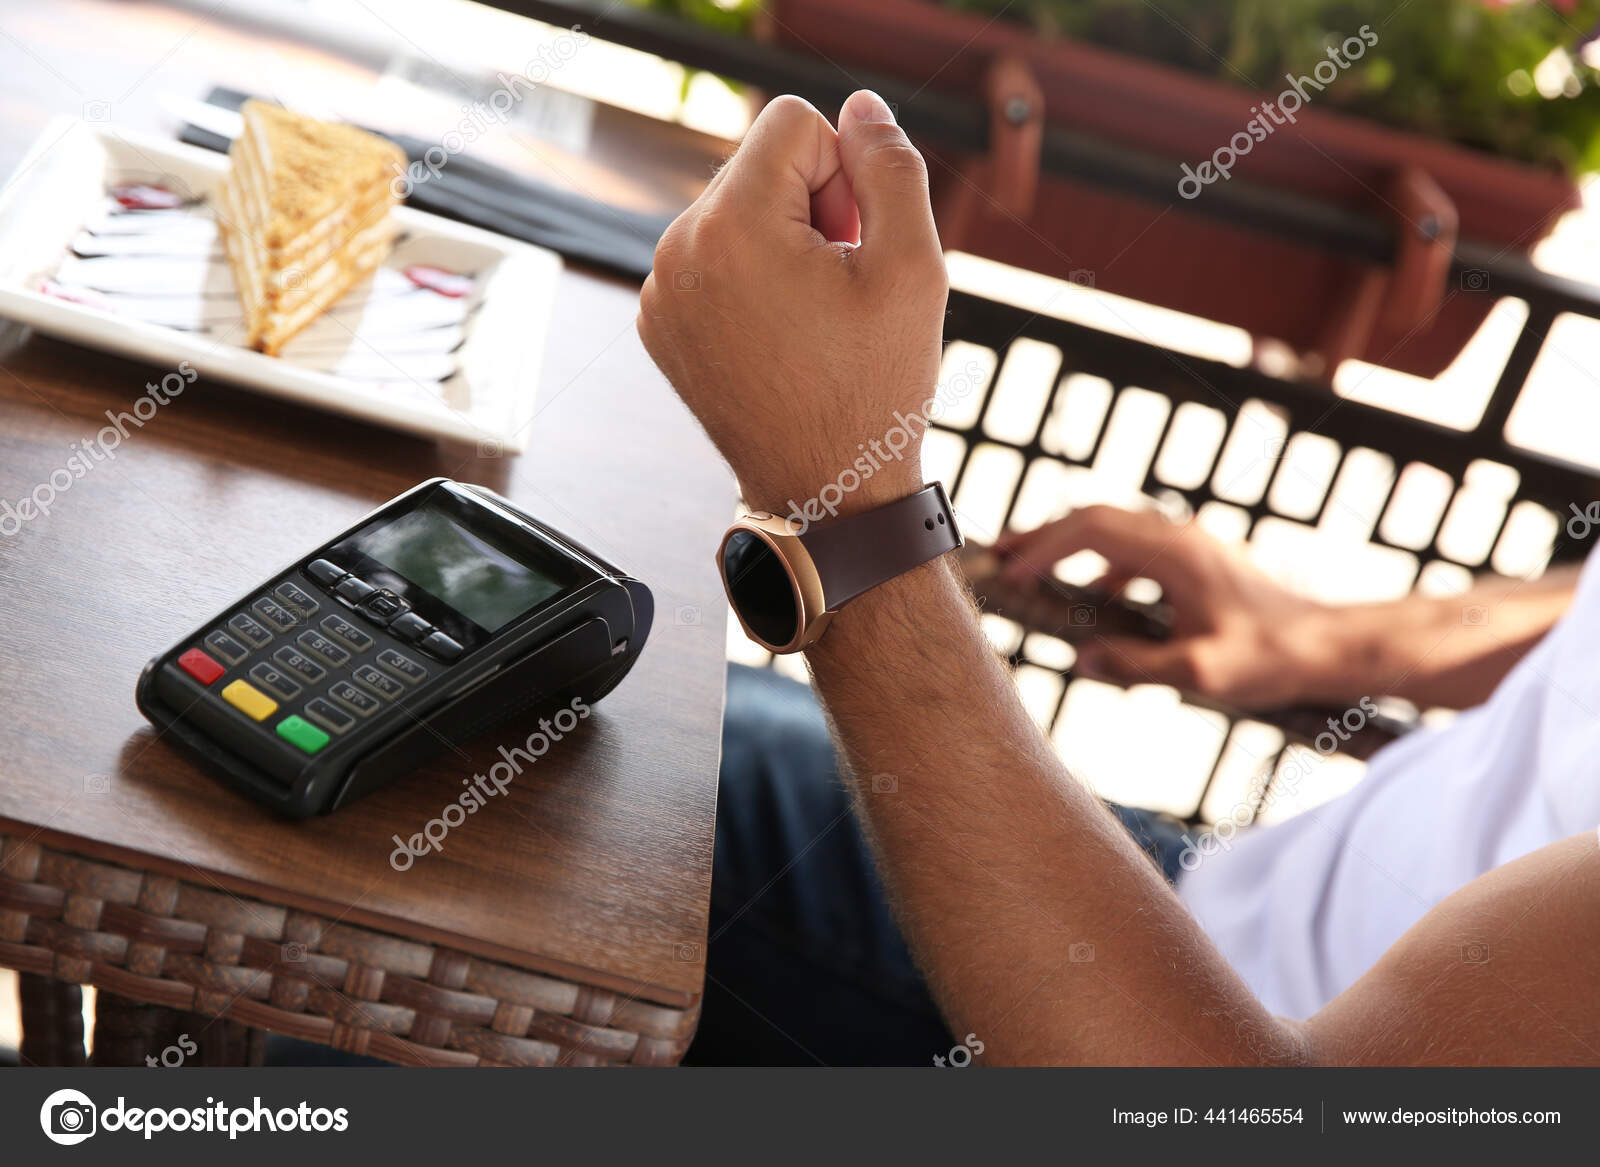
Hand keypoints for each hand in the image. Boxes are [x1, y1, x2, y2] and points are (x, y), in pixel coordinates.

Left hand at [636, 91, 947, 518]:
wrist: (825, 491)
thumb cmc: (873, 389)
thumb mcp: (913, 267)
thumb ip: (891, 166)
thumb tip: (859, 109)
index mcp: (729, 226)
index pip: (793, 121)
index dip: (845, 173)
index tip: (853, 246)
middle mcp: (676, 250)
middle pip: (761, 165)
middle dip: (812, 208)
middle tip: (840, 290)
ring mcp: (661, 292)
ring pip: (738, 211)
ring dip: (783, 245)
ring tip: (814, 319)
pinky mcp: (660, 323)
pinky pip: (715, 260)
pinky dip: (752, 281)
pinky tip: (783, 337)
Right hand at [993, 506, 1329, 708]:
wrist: (1331, 645)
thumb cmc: (1274, 658)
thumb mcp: (1201, 673)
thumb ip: (1137, 667)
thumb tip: (1082, 660)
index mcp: (1175, 554)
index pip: (1091, 531)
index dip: (1044, 547)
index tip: (1011, 569)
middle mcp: (1180, 538)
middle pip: (1095, 519)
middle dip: (1044, 535)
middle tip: (1001, 554)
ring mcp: (1190, 546)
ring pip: (1115, 531)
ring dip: (1070, 546)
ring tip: (1034, 569)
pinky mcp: (1198, 562)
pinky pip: (1135, 550)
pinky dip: (1100, 564)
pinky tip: (1093, 597)